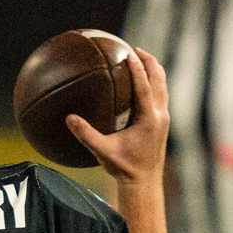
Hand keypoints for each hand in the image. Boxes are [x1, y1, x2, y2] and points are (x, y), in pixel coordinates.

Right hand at [66, 47, 169, 183]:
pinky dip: (153, 83)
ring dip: (153, 70)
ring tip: (140, 59)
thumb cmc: (124, 169)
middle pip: (159, 79)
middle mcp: (160, 115)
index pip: (144, 86)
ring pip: (163, 86)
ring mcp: (164, 118)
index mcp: (149, 119)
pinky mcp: (162, 123)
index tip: (128, 53)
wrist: (144, 183)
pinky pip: (160, 95)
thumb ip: (86, 135)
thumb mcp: (103, 152)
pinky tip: (139, 83)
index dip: (137, 68)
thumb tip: (69, 119)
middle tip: (134, 49)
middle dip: (149, 62)